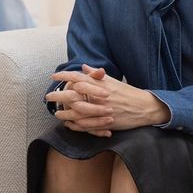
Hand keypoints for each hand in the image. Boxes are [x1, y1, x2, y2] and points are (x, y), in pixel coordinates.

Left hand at [51, 64, 170, 133]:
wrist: (144, 107)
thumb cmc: (128, 93)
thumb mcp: (112, 80)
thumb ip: (96, 75)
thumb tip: (83, 67)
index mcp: (100, 84)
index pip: (78, 77)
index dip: (64, 76)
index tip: (54, 76)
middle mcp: (98, 96)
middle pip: (73, 95)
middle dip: (58, 95)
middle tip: (48, 97)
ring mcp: (101, 110)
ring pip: (77, 113)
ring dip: (65, 113)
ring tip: (57, 113)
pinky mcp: (105, 123)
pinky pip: (86, 126)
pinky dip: (76, 126)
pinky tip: (69, 124)